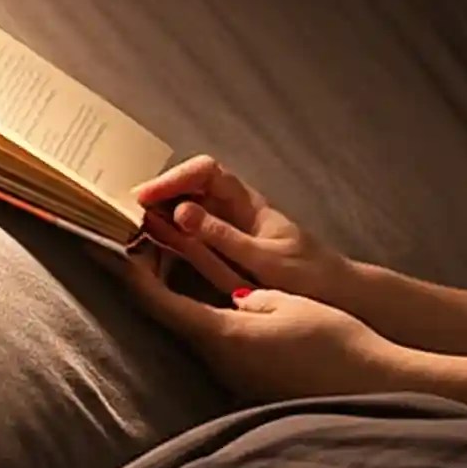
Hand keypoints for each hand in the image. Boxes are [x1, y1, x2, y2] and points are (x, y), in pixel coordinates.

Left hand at [99, 246, 410, 402]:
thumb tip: (236, 300)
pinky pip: (213, 338)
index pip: (156, 301)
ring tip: (165, 254)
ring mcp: (229, 373)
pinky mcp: (245, 379)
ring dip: (173, 291)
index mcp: (219, 334)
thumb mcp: (288, 302)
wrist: (372, 385)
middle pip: (165, 313)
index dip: (126, 271)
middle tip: (134, 240)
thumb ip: (251, 297)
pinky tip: (209, 292)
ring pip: (188, 325)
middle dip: (146, 276)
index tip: (106, 247)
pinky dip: (200, 310)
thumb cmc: (334, 340)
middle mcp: (215, 358)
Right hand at [134, 155, 349, 299]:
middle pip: (191, 184)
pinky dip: (170, 230)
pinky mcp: (228, 247)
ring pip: (189, 205)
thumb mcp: (265, 258)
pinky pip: (193, 230)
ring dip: (161, 210)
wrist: (340, 294)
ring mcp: (232, 227)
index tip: (145, 197)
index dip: (173, 179)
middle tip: (126, 210)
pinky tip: (154, 240)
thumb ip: (223, 236)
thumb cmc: (309, 276)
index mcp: (249, 203)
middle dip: (159, 192)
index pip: (205, 172)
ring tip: (132, 222)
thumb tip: (181, 210)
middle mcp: (238, 208)